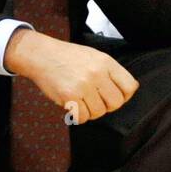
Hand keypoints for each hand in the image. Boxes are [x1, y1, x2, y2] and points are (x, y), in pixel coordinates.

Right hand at [5, 29, 138, 124]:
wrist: (40, 55)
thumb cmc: (66, 57)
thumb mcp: (93, 56)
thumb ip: (109, 72)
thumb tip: (123, 93)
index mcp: (106, 62)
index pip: (130, 87)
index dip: (124, 96)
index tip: (112, 96)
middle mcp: (97, 73)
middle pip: (116, 103)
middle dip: (106, 106)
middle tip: (95, 101)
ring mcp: (83, 85)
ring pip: (99, 112)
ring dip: (90, 112)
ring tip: (81, 102)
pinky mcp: (69, 96)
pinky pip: (82, 117)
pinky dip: (78, 116)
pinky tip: (73, 106)